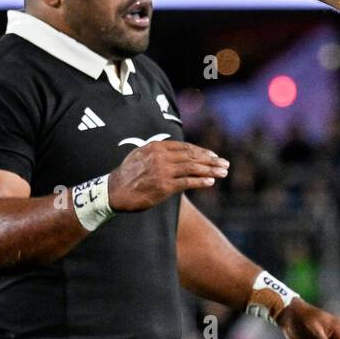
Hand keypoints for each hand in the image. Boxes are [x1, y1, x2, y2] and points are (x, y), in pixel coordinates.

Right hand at [107, 140, 228, 211]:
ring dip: (211, 170)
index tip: (213, 156)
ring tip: (223, 172)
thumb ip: (160, 151)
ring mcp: (163, 171)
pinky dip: (200, 182)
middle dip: (211, 160)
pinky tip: (210, 182)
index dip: (202, 152)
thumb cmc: (129, 174)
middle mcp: (161, 157)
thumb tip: (178, 151)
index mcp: (157, 147)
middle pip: (193, 156)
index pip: (186, 147)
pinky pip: (187, 182)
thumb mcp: (142, 154)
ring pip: (193, 168)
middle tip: (225, 164)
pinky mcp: (164, 186)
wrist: (114, 191)